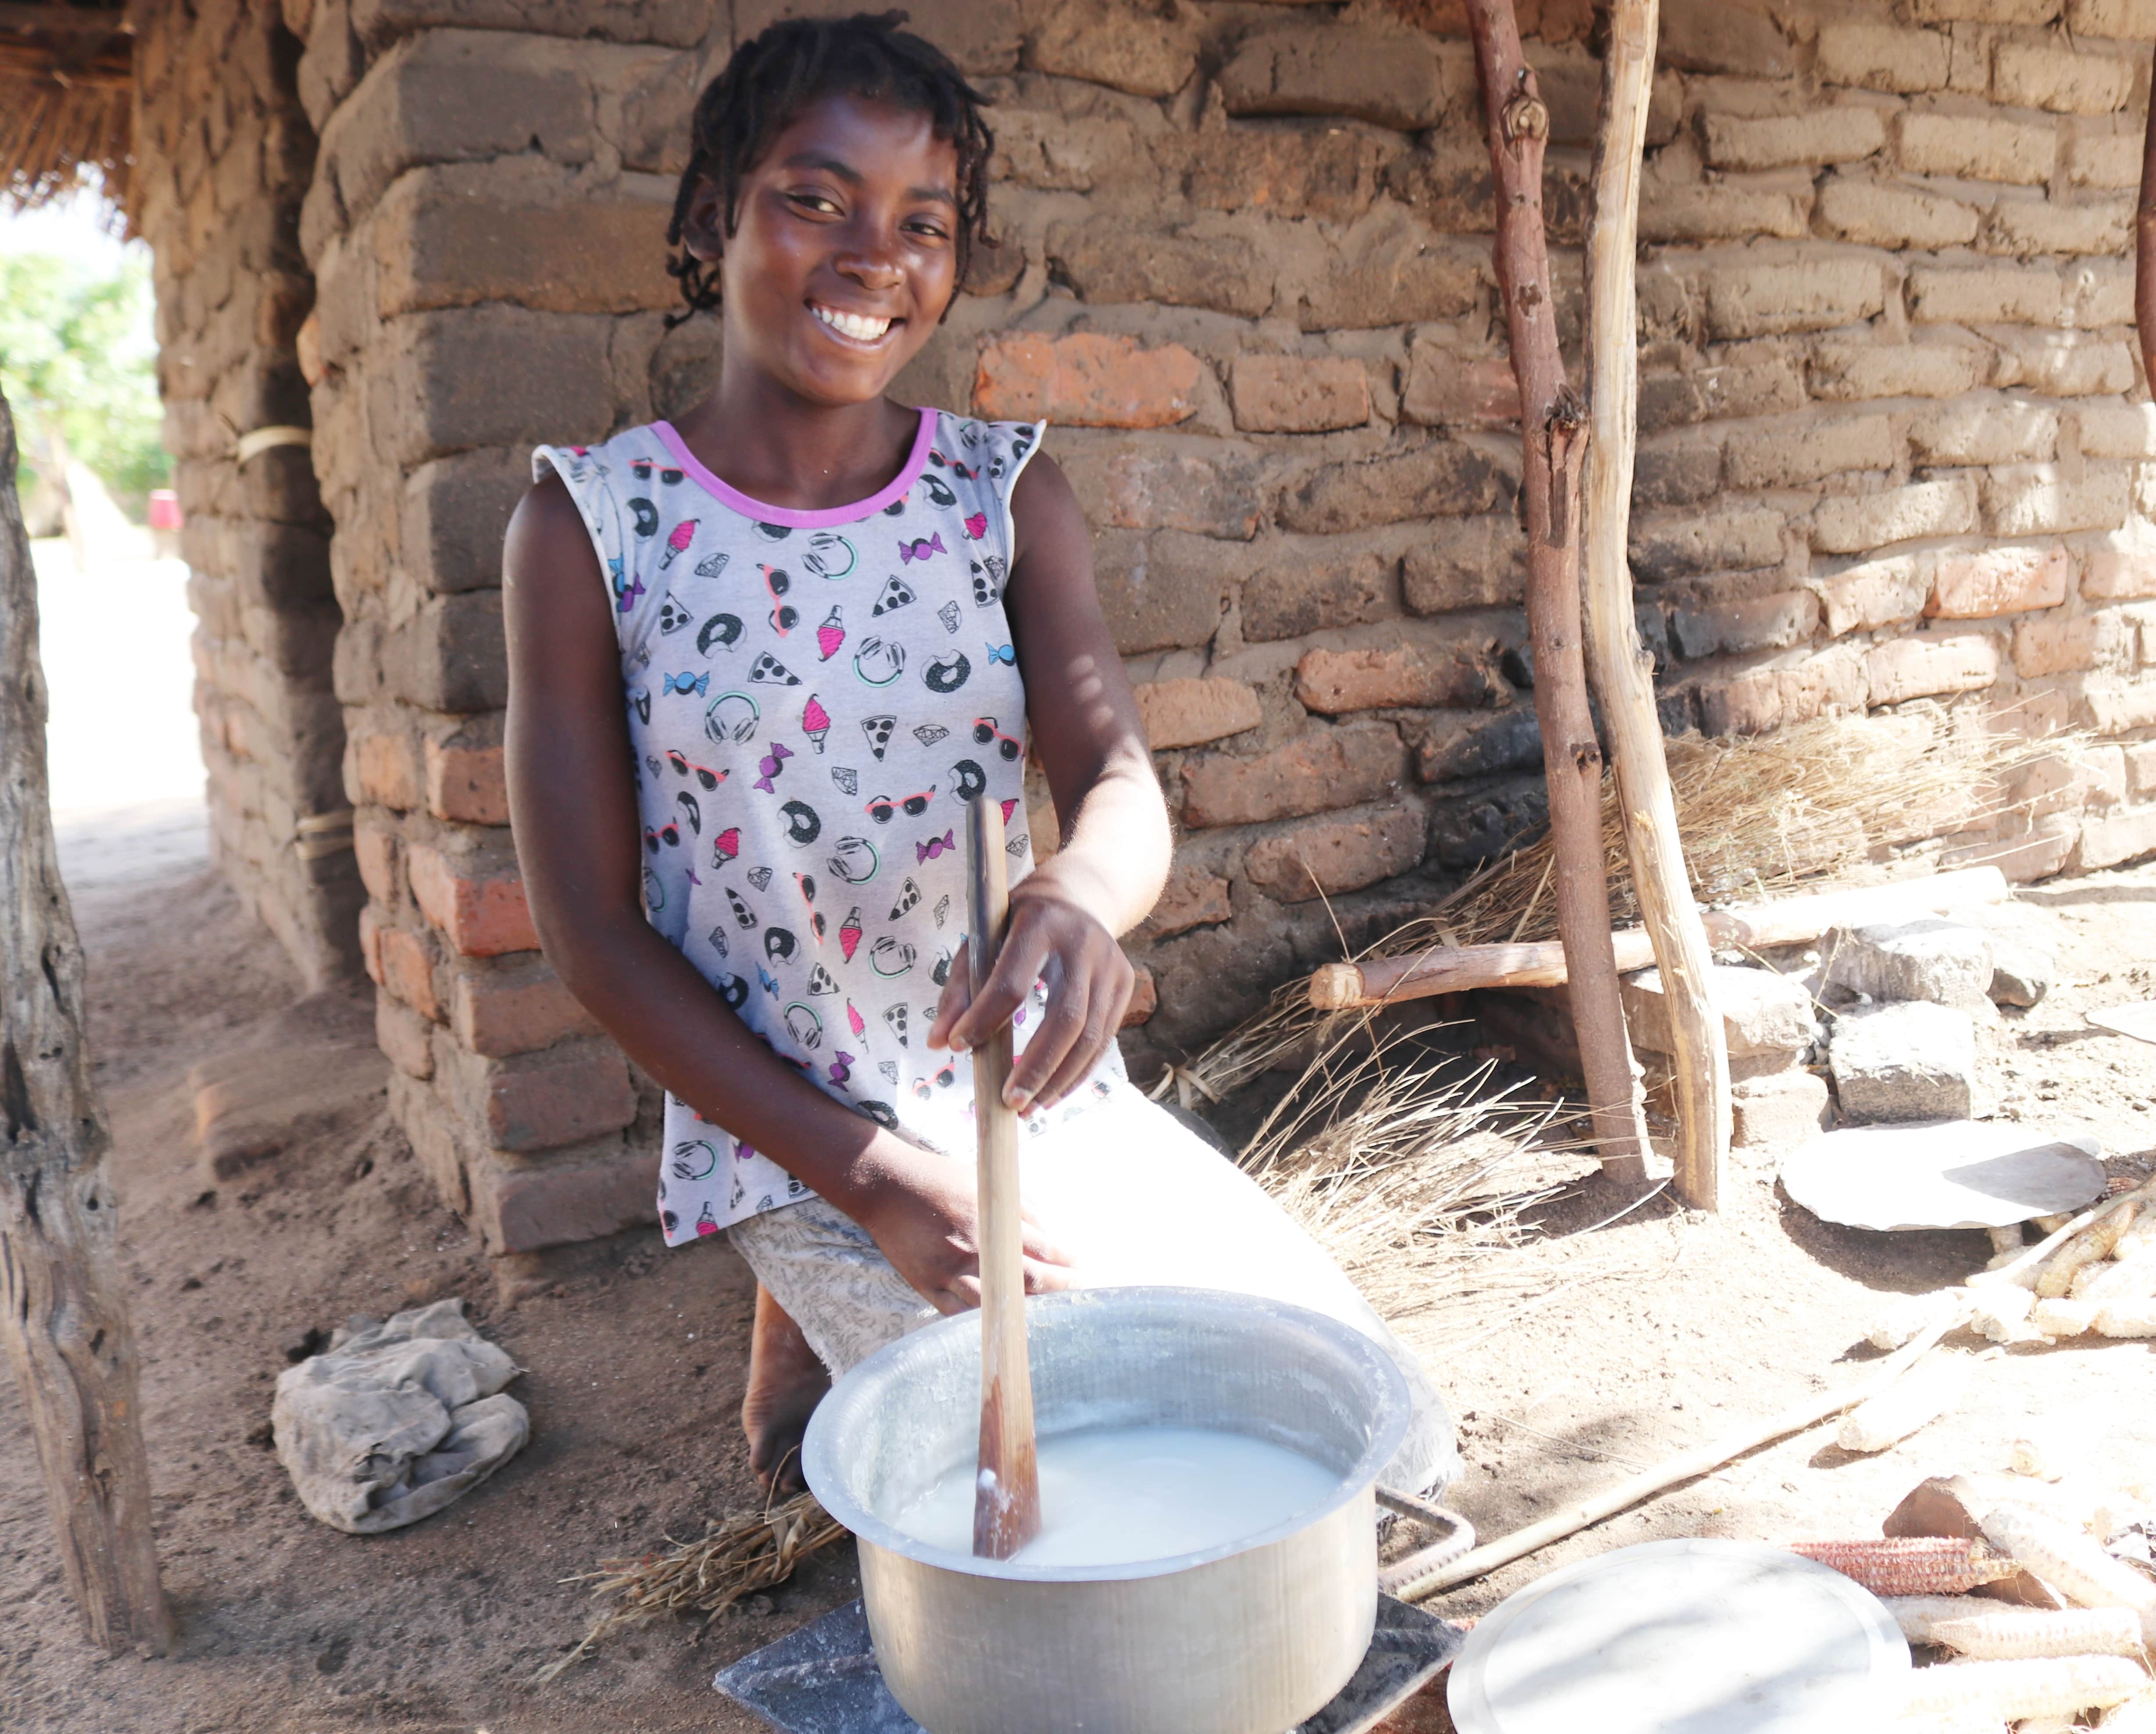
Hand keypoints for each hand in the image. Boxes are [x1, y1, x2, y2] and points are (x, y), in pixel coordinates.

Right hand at [849, 1142, 1075, 1313]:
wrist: (886, 1187)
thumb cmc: (937, 1179)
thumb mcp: (983, 1180)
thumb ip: (1017, 1206)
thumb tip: (1047, 1231)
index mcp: (988, 1220)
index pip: (1040, 1248)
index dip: (1064, 1260)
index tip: (1078, 1264)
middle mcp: (970, 1250)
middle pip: (1025, 1281)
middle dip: (1057, 1286)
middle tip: (1075, 1288)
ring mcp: (947, 1272)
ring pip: (995, 1304)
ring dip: (1026, 1309)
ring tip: (1047, 1309)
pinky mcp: (927, 1286)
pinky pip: (958, 1314)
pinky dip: (983, 1320)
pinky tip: (1002, 1322)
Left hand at [926, 873, 1135, 1114]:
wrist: (1082, 893)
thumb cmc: (1017, 922)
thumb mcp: (983, 938)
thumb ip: (959, 988)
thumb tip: (938, 1044)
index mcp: (1039, 924)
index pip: (1012, 982)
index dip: (984, 1019)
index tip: (958, 1047)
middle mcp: (1082, 944)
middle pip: (1065, 1018)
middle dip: (1036, 1066)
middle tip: (1007, 1102)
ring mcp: (1110, 965)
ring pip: (1091, 1036)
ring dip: (1059, 1080)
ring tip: (1028, 1109)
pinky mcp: (1124, 983)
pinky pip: (1104, 1039)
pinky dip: (1077, 1073)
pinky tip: (1052, 1094)